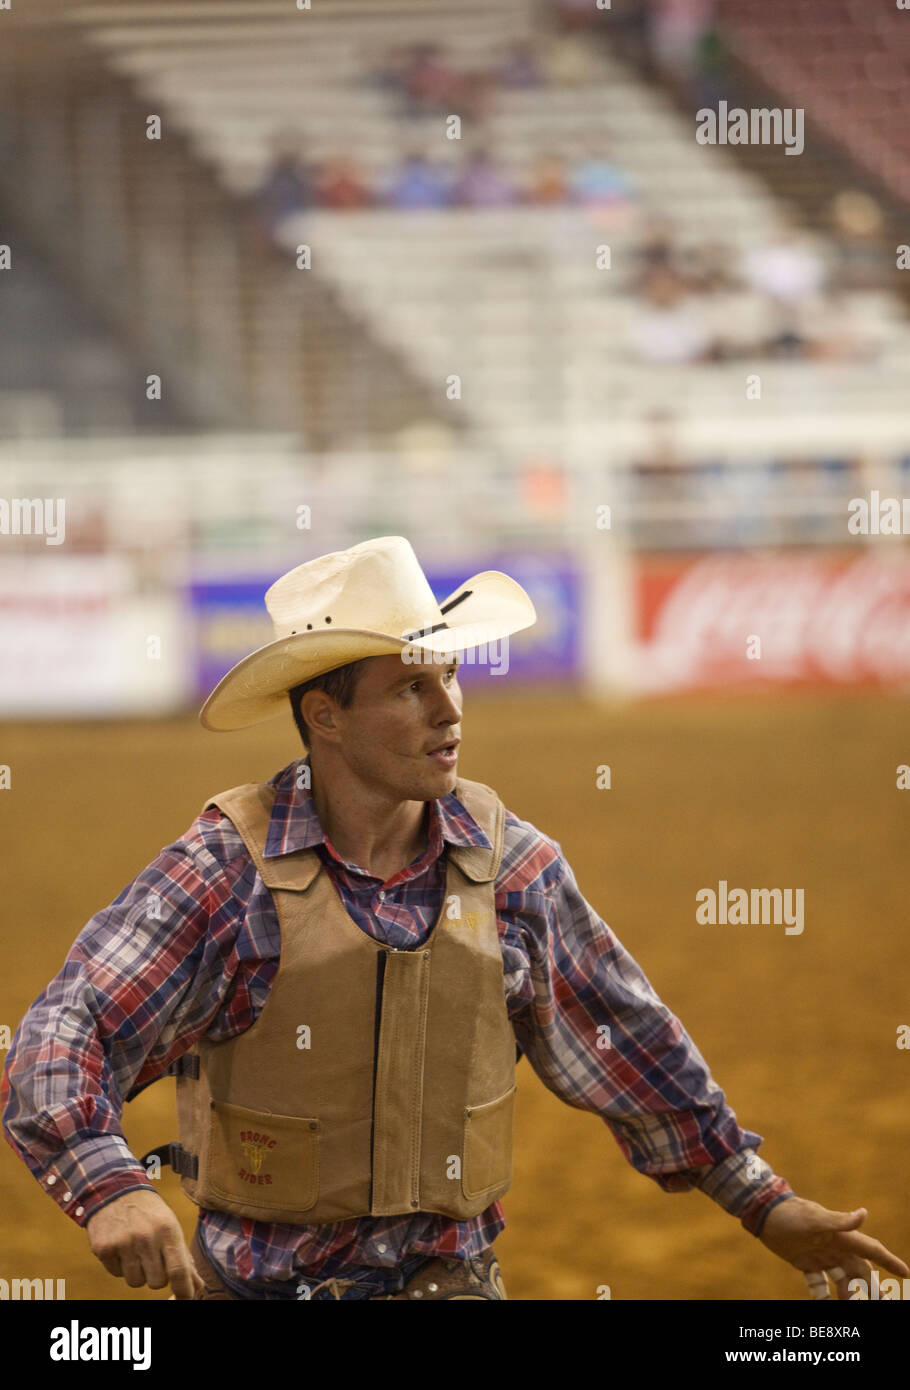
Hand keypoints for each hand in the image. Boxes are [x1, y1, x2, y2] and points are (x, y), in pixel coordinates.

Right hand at [85, 1189, 203, 1299]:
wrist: (115, 1190)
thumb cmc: (149, 1213)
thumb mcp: (170, 1226)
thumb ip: (183, 1257)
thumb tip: (197, 1286)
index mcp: (167, 1229)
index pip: (179, 1270)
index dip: (184, 1290)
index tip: (186, 1297)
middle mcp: (145, 1237)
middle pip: (157, 1282)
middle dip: (157, 1276)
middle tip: (153, 1259)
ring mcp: (122, 1243)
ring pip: (135, 1282)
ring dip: (137, 1272)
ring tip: (136, 1250)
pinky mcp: (103, 1248)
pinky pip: (116, 1274)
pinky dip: (120, 1266)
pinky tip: (121, 1246)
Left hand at [759, 1196, 908, 1300]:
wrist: (763, 1213)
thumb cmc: (790, 1213)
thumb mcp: (814, 1218)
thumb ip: (840, 1221)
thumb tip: (864, 1213)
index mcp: (841, 1236)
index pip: (871, 1250)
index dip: (889, 1261)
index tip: (905, 1273)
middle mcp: (835, 1246)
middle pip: (860, 1271)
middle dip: (872, 1288)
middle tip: (881, 1302)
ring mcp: (821, 1255)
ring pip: (842, 1280)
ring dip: (849, 1294)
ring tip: (850, 1307)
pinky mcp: (806, 1262)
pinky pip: (819, 1283)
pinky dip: (823, 1294)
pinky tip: (824, 1302)